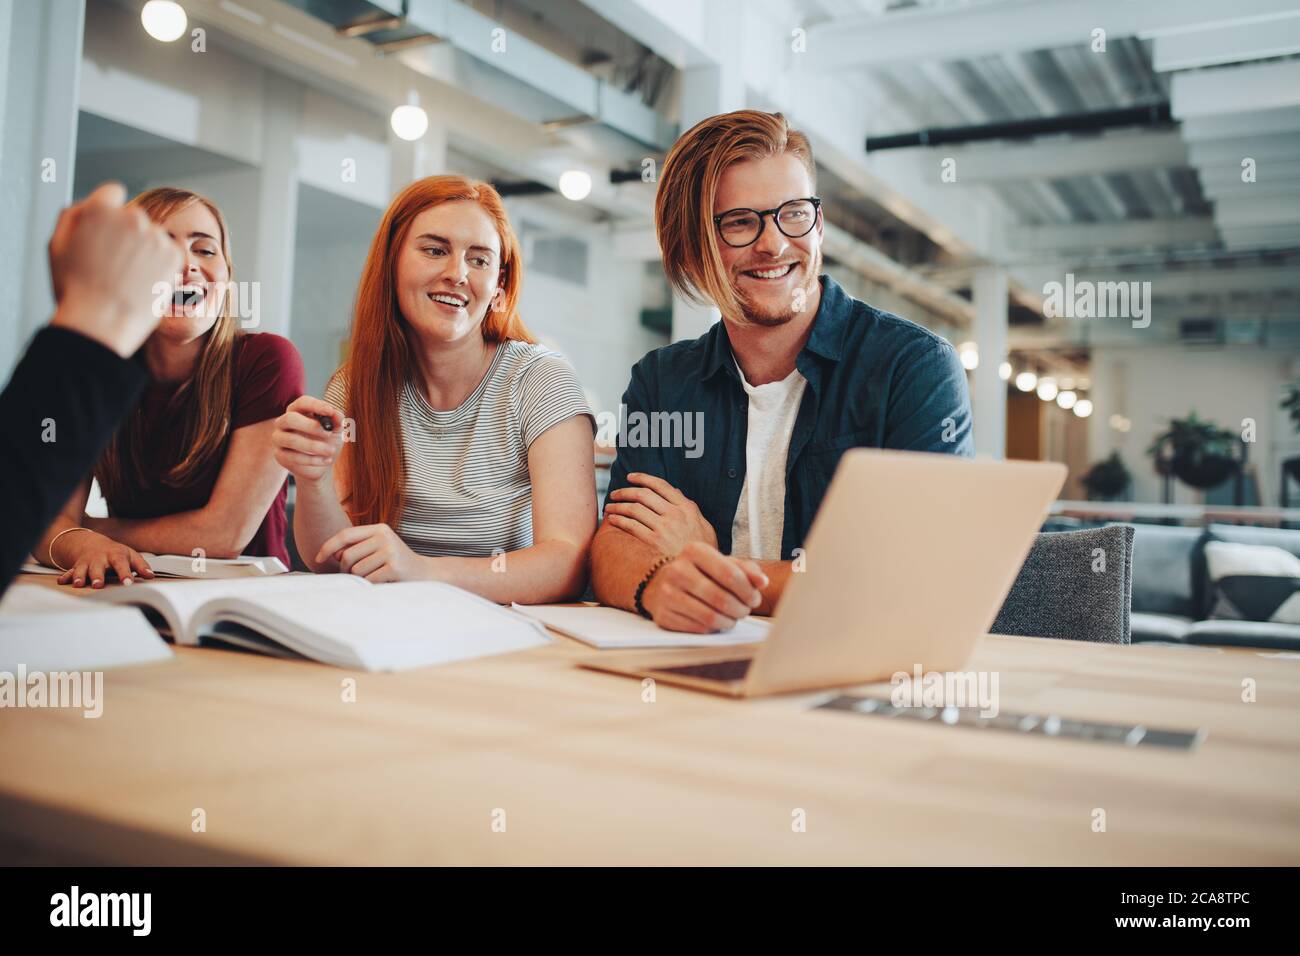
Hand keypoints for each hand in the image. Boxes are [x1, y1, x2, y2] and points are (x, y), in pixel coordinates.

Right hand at [48, 181, 182, 356]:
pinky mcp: (173, 255)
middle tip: (115, 264)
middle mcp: (129, 217)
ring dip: (145, 250)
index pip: (112, 193)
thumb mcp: (58, 245)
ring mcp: (154, 236)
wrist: (101, 322)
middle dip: (127, 234)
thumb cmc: (76, 289)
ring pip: (152, 236)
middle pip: (133, 217)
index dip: (110, 211)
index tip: (110, 229)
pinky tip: (145, 281)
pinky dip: (163, 264)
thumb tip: (88, 205)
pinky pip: (170, 252)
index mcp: (98, 210)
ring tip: (128, 278)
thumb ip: (73, 216)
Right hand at [55, 531, 153, 588]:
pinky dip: (65, 577)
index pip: (121, 563)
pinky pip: (69, 572)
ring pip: (81, 569)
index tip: (128, 583)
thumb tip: (151, 576)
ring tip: (78, 584)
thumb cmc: (116, 553)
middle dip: (97, 576)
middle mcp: (99, 559)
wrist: (92, 544)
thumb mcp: (130, 555)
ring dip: (79, 577)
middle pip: (98, 567)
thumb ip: (141, 565)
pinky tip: (62, 582)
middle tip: (98, 585)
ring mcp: (86, 563)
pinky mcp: (76, 567)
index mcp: (115, 555)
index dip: (124, 573)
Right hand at [273, 396, 344, 483]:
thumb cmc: (327, 442)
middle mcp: (284, 422)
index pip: (302, 402)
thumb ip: (337, 421)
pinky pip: (292, 457)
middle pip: (290, 418)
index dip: (315, 405)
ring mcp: (279, 438)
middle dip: (310, 426)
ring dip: (314, 446)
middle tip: (328, 433)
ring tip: (331, 451)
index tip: (330, 411)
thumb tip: (336, 414)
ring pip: (291, 440)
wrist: (321, 465)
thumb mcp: (336, 431)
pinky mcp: (280, 455)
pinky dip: (312, 459)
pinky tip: (326, 460)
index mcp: (298, 411)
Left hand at [316, 523, 425, 582]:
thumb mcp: (379, 548)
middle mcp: (385, 537)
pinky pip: (368, 580)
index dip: (328, 546)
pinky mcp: (394, 567)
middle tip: (358, 575)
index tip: (317, 558)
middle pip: (347, 555)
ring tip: (375, 577)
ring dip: (361, 579)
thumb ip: (358, 547)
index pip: (345, 534)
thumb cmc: (396, 562)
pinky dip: (370, 585)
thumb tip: (333, 554)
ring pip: (356, 570)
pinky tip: (382, 582)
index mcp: (379, 528)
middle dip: (346, 569)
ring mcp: (390, 551)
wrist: (426, 573)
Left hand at [604, 473, 717, 555]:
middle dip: (625, 491)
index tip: (630, 477)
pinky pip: (632, 526)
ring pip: (634, 509)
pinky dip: (619, 520)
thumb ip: (690, 508)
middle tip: (614, 493)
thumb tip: (676, 492)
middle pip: (643, 495)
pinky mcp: (655, 542)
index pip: (661, 485)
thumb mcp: (704, 525)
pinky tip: (612, 519)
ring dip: (618, 506)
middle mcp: (675, 515)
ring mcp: (664, 528)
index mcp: (686, 507)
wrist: (700, 570)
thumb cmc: (702, 549)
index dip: (642, 478)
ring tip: (609, 507)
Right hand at [640, 541, 767, 632]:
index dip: (748, 591)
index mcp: (694, 551)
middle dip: (741, 609)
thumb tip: (762, 582)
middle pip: (721, 599)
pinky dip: (713, 629)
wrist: (662, 584)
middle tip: (745, 611)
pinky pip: (698, 629)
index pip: (730, 574)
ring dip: (729, 622)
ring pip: (710, 617)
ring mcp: (667, 593)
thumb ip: (747, 570)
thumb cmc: (701, 573)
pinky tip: (715, 622)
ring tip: (733, 617)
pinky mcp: (663, 615)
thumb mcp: (723, 564)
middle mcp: (677, 570)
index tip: (754, 598)